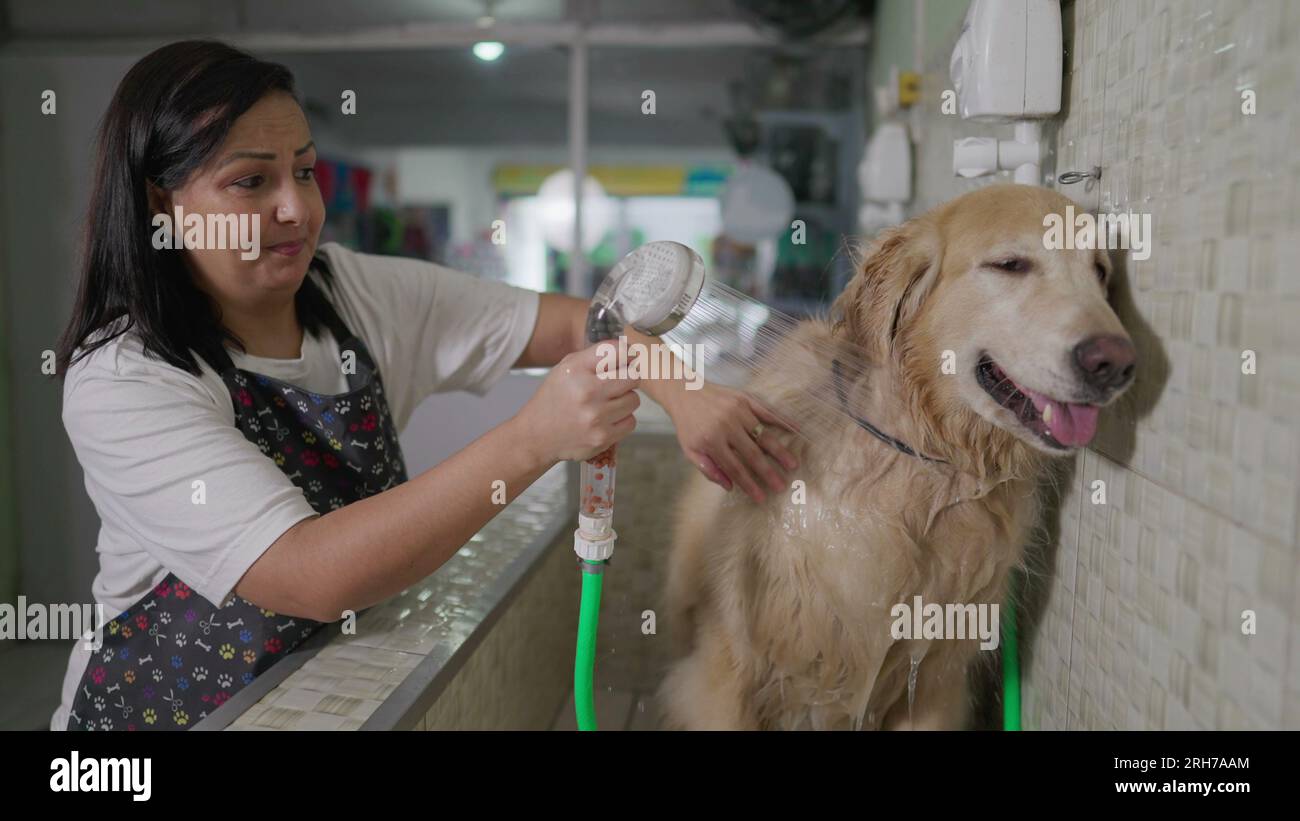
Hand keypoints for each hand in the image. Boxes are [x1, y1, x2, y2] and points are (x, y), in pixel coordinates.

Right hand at [514, 341, 640, 462]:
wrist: (536, 435)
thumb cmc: (554, 398)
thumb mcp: (567, 367)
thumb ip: (597, 355)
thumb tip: (631, 351)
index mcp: (576, 370)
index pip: (619, 352)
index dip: (628, 355)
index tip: (628, 359)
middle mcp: (587, 393)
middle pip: (633, 377)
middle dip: (628, 378)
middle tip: (616, 383)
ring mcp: (596, 418)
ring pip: (634, 400)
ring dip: (625, 400)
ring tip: (607, 403)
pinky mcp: (603, 438)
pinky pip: (631, 421)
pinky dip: (622, 419)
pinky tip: (606, 418)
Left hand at [664, 382, 798, 502]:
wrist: (684, 392)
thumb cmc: (688, 425)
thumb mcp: (689, 449)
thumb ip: (707, 469)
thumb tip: (730, 487)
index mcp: (712, 441)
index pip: (735, 468)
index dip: (749, 484)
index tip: (761, 497)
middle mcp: (726, 426)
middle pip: (752, 454)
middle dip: (768, 472)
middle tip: (782, 486)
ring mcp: (737, 411)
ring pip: (763, 434)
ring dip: (779, 451)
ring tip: (792, 464)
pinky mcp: (745, 399)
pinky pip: (767, 411)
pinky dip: (782, 420)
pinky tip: (795, 429)